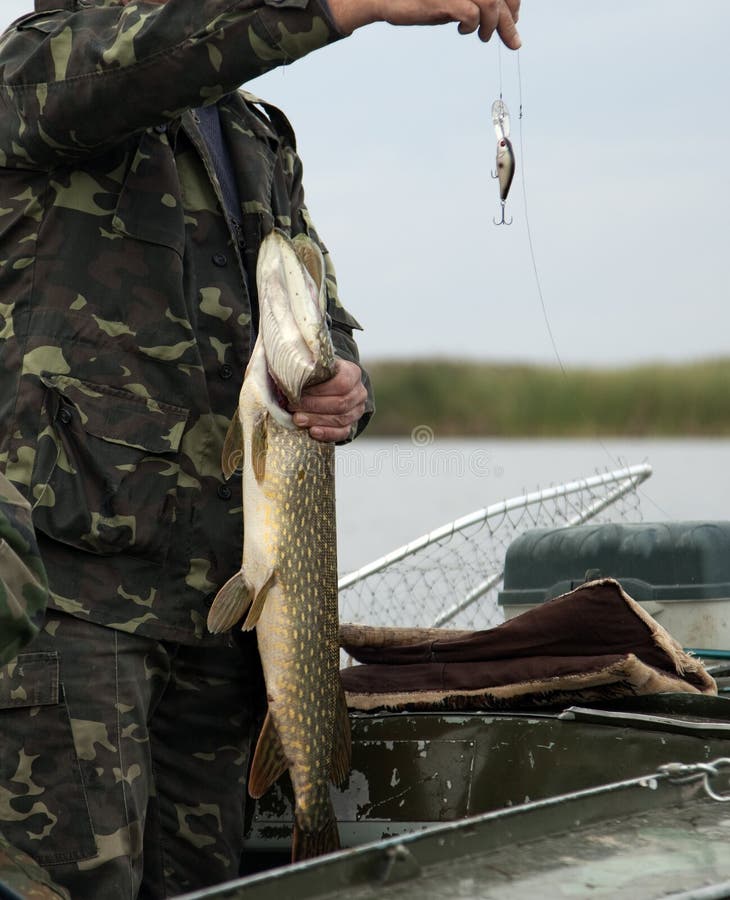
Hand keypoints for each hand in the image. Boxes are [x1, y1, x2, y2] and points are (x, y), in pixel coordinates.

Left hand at [291, 360, 367, 442]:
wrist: (330, 387)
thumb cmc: (318, 376)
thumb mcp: (315, 366)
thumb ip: (307, 368)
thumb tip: (289, 375)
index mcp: (352, 373)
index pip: (342, 383)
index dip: (319, 390)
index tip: (298, 392)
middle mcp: (359, 392)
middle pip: (340, 403)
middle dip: (314, 406)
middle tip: (293, 407)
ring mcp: (357, 410)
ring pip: (341, 419)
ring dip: (316, 420)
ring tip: (297, 419)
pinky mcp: (352, 425)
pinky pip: (342, 433)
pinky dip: (327, 433)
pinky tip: (312, 432)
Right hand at [329, 0, 519, 46]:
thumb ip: (474, 2)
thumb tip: (499, 16)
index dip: (513, 3)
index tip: (513, 20)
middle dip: (509, 21)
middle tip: (513, 41)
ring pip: (493, 5)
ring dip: (493, 26)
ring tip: (483, 37)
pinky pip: (473, 15)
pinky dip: (473, 27)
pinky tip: (462, 30)